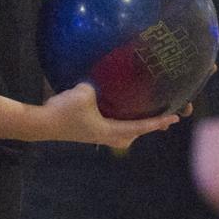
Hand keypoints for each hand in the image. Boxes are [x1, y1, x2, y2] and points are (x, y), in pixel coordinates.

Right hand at [40, 82, 180, 148]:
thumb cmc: (65, 111)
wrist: (43, 124)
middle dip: (150, 127)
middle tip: (165, 118)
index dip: (158, 122)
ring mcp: (98, 135)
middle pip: (135, 133)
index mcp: (110, 130)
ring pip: (124, 132)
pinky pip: (114, 127)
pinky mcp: (90, 131)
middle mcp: (107, 136)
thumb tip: (100, 82)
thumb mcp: (84, 93)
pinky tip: (119, 110)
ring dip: (136, 125)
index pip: (140, 127)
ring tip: (146, 115)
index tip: (175, 118)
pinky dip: (123, 121)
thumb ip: (96, 86)